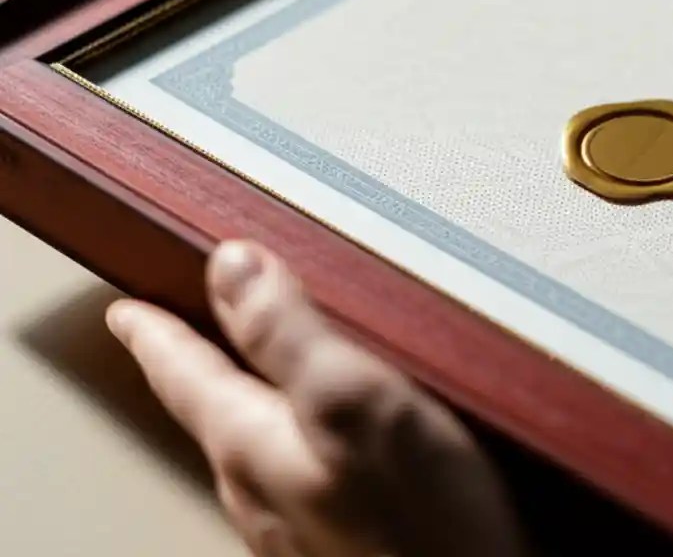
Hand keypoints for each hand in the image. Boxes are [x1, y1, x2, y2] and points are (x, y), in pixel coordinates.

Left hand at [106, 241, 524, 556]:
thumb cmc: (423, 526)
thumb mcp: (354, 401)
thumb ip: (288, 332)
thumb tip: (232, 266)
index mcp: (253, 446)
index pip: (185, 374)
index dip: (155, 334)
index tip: (127, 312)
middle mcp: (265, 493)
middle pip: (216, 414)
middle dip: (203, 368)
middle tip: (183, 337)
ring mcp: (305, 526)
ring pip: (260, 449)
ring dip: (254, 407)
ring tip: (253, 379)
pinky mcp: (352, 542)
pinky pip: (307, 476)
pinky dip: (306, 442)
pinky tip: (338, 442)